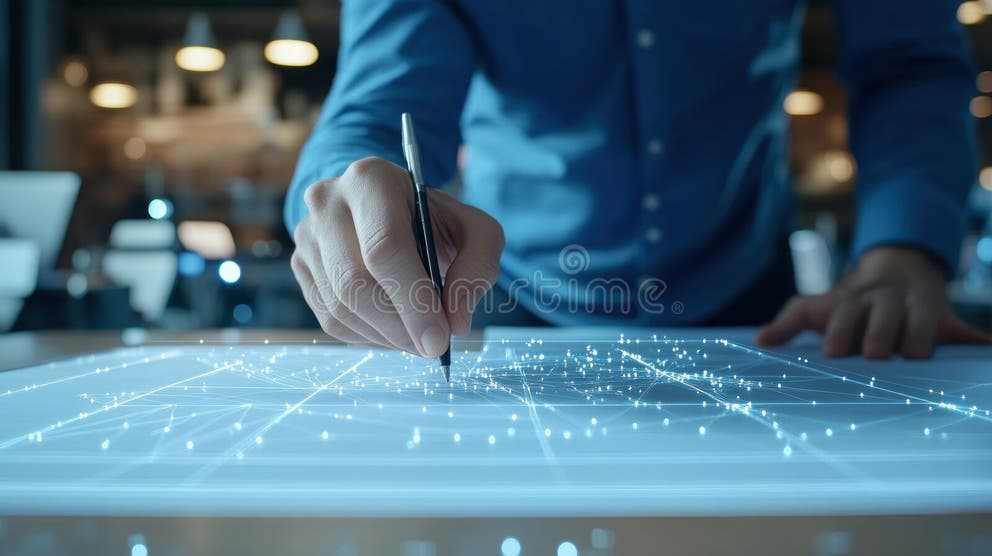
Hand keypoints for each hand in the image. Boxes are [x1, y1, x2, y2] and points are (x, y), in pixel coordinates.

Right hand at [290, 157, 504, 356]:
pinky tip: (395, 331)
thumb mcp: (476, 231)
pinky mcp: (301, 266)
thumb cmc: (437, 221)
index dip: (413, 301)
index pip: (384, 248)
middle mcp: (328, 202)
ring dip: (385, 336)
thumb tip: (455, 322)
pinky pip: (330, 319)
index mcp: (371, 179)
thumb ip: (477, 268)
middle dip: (399, 327)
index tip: (439, 338)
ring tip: (418, 338)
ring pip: (339, 307)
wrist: (394, 209)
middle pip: (355, 283)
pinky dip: (368, 336)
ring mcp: (307, 235)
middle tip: (432, 347)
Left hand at [757, 245, 990, 358]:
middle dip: (880, 332)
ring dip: (921, 333)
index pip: (847, 314)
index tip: (834, 352)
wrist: (897, 272)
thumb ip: (789, 322)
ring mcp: (920, 309)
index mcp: (856, 302)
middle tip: (875, 354)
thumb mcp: (817, 306)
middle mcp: (889, 303)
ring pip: (924, 318)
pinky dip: (980, 346)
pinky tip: (985, 354)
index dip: (842, 331)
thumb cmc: (850, 303)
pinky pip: (970, 335)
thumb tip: (758, 341)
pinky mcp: (950, 323)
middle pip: (885, 316)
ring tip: (917, 354)